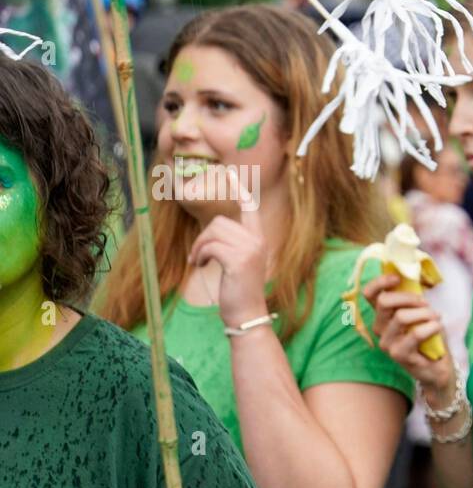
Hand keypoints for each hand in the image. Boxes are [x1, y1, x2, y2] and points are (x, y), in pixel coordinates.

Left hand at [187, 168, 269, 327]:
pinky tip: (201, 265)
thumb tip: (212, 232)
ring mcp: (250, 250)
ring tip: (199, 261)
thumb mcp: (239, 262)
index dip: (240, 189)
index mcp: (258, 239)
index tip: (232, 172)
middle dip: (203, 237)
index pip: (250, 207)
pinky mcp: (239, 260)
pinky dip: (201, 255)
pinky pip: (210, 246)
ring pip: (213, 232)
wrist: (247, 314)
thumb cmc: (239, 290)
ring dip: (199, 247)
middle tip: (198, 256)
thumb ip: (232, 244)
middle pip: (220, 221)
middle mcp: (257, 241)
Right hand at [362, 274, 455, 398]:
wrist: (438, 366)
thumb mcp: (423, 311)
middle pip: (384, 302)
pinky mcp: (398, 355)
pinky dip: (431, 327)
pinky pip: (415, 333)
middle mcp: (379, 328)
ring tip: (436, 318)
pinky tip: (438, 327)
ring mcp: (387, 343)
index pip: (369, 294)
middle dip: (409, 297)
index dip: (380, 282)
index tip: (397, 278)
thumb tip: (416, 274)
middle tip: (426, 303)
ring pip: (401, 316)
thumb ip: (415, 296)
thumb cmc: (430, 336)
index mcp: (383, 315)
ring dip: (425, 313)